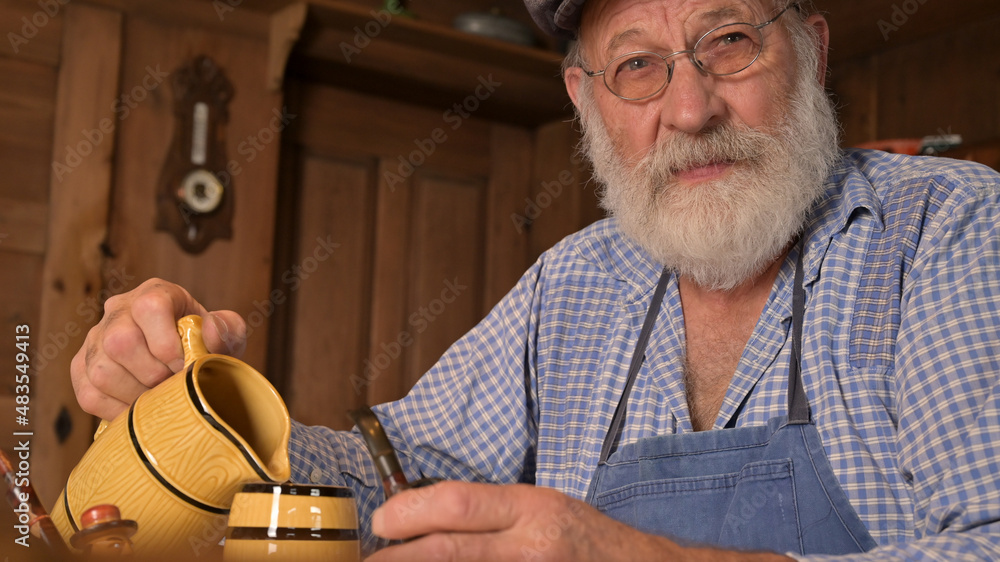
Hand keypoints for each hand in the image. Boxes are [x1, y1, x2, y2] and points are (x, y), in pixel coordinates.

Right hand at [71, 278, 246, 419]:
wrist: (186, 363)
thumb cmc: (205, 344)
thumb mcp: (226, 332)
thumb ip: (227, 328)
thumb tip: (210, 332)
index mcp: (155, 294)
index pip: (149, 307)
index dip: (166, 342)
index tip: (183, 365)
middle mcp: (118, 311)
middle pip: (120, 342)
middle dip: (152, 374)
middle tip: (171, 386)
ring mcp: (95, 339)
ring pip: (101, 371)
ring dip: (134, 394)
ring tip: (158, 399)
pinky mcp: (81, 368)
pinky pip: (89, 394)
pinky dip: (116, 410)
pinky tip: (139, 410)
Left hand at [367, 481, 674, 560]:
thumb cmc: (590, 543)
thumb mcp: (545, 509)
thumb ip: (491, 514)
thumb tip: (423, 518)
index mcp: (534, 509)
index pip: (457, 503)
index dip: (408, 512)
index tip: (382, 522)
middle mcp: (533, 547)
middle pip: (448, 549)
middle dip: (397, 557)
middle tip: (371, 558)